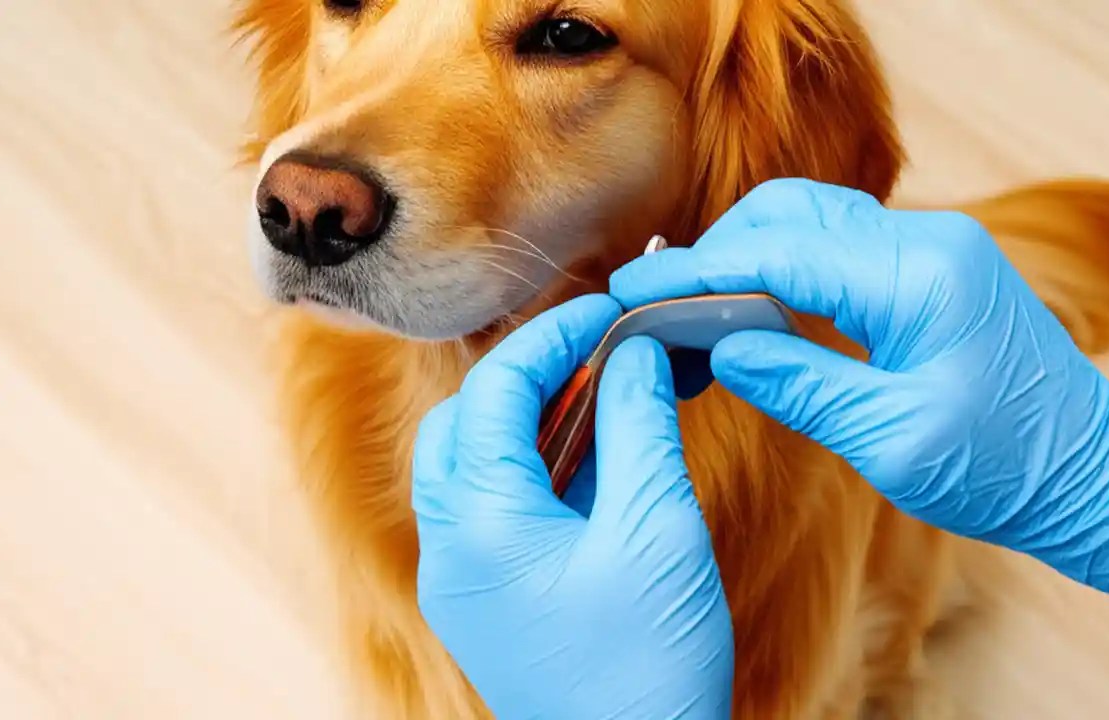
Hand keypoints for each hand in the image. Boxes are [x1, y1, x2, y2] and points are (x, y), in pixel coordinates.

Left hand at [412, 295, 733, 719]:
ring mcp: (463, 582)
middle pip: (465, 422)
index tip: (611, 312)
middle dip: (528, 376)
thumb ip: (639, 427)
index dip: (555, 338)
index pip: (495, 390)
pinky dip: (534, 470)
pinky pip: (492, 510)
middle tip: (599, 355)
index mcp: (479, 526)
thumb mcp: (656, 529)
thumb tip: (634, 353)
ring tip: (601, 400)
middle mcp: (451, 550)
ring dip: (530, 422)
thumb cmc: (650, 666)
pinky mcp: (489, 604)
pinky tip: (595, 464)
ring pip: (472, 465)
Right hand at [610, 178, 1108, 605]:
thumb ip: (800, 385)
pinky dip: (789, 265)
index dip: (698, 272)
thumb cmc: (1004, 470)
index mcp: (917, 278)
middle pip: (790, 213)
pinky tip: (758, 306)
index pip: (780, 253)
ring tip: (698, 306)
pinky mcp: (933, 268)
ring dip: (750, 253)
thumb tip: (721, 348)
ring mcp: (933, 248)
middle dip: (717, 252)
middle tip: (660, 305)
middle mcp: (927, 242)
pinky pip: (842, 245)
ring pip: (813, 219)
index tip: (633, 292)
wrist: (1093, 474)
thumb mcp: (891, 440)